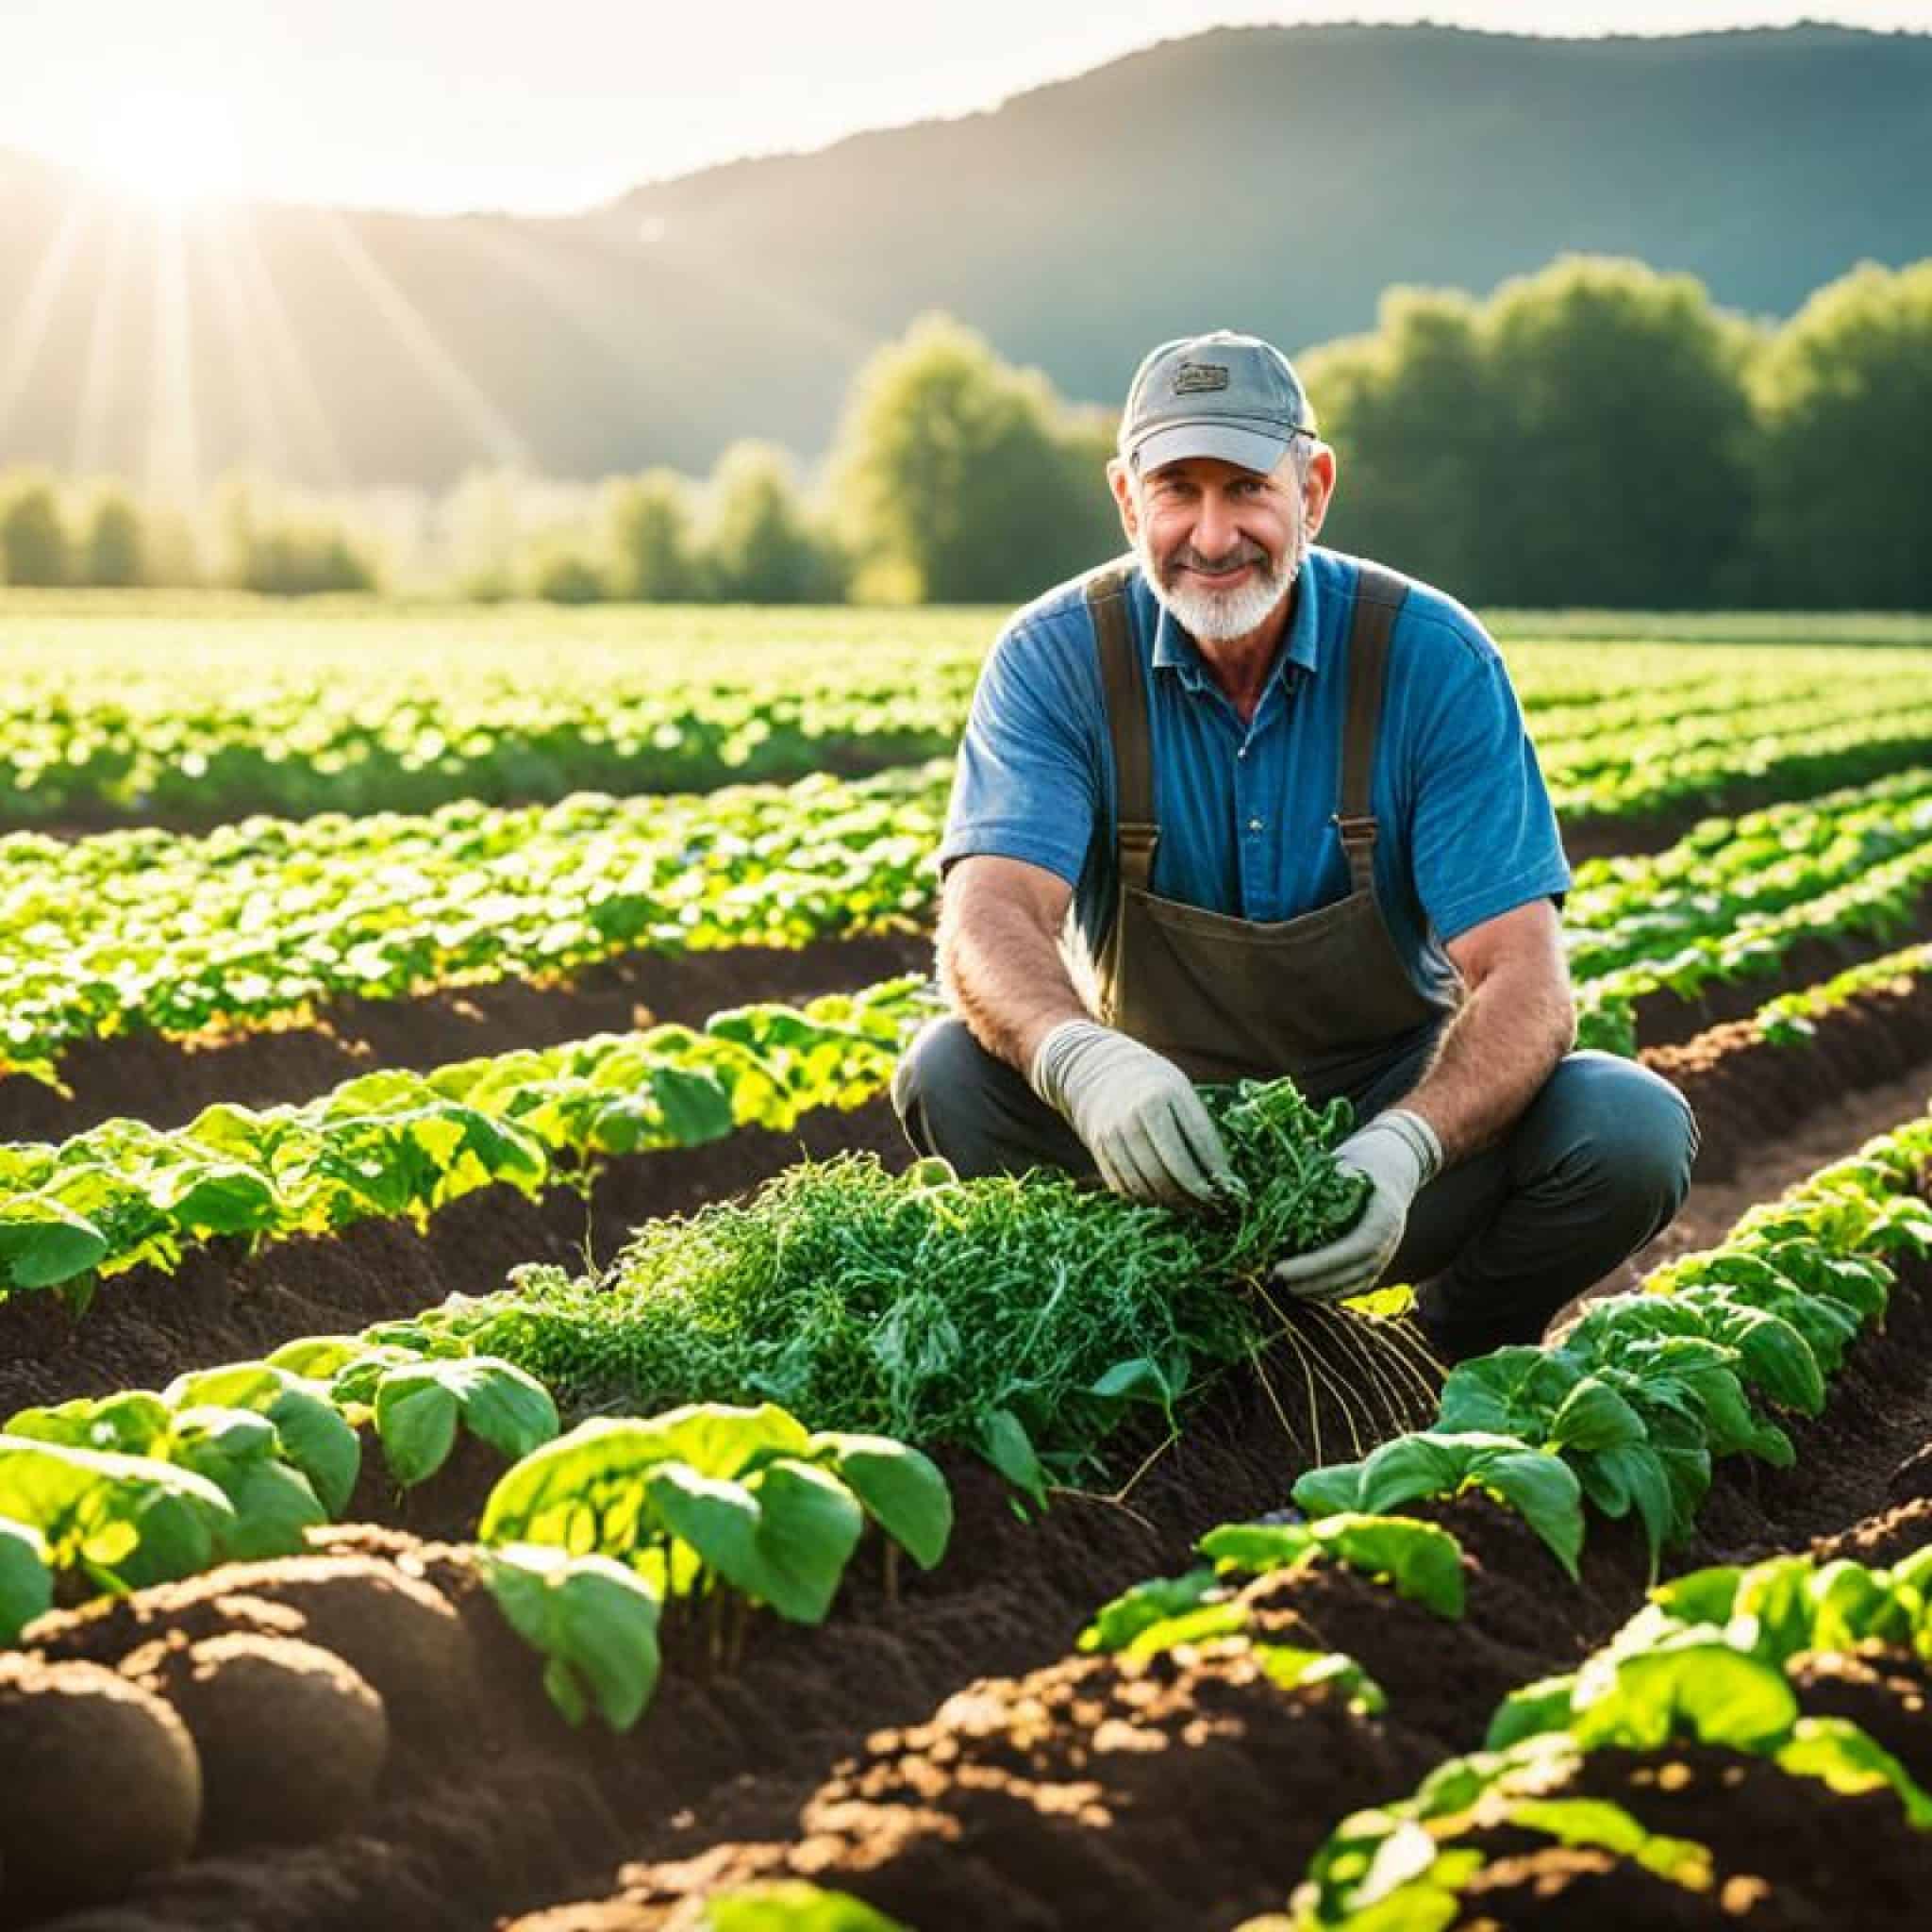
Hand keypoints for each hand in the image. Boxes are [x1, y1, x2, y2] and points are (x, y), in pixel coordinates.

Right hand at [1030, 1020, 1234, 1206]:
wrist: (1095, 1067)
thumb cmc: (1151, 1082)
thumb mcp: (1178, 1089)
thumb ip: (1195, 1125)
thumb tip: (1220, 1175)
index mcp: (1166, 1094)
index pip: (1199, 1143)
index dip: (1217, 1172)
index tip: (1230, 1189)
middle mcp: (1137, 1113)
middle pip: (1172, 1170)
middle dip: (1195, 1195)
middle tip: (1211, 1206)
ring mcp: (1113, 1131)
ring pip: (1148, 1184)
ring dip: (1172, 1202)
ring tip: (1190, 1206)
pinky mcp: (1098, 1148)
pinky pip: (1125, 1186)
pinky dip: (1147, 1199)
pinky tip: (1163, 1199)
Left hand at [1271, 1109, 1441, 1302]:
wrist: (1393, 1165)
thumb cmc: (1360, 1162)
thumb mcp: (1342, 1166)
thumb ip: (1319, 1185)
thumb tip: (1277, 1204)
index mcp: (1383, 1215)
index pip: (1350, 1249)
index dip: (1315, 1265)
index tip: (1281, 1269)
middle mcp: (1389, 1240)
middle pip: (1351, 1274)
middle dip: (1311, 1283)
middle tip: (1274, 1281)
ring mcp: (1387, 1253)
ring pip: (1354, 1285)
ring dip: (1319, 1291)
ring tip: (1284, 1287)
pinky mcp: (1379, 1261)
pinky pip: (1356, 1285)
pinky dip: (1331, 1291)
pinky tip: (1304, 1289)